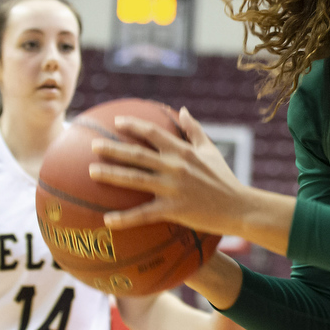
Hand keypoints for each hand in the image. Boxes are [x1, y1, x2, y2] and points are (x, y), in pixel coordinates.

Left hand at [89, 107, 246, 234]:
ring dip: (111, 175)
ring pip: (135, 180)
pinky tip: (107, 220)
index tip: (116, 122)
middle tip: (93, 145)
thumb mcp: (211, 150)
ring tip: (91, 172)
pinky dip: (125, 218)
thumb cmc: (224, 178)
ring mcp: (173, 188)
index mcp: (183, 151)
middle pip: (138, 155)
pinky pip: (144, 214)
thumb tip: (182, 110)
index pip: (153, 133)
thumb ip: (194, 130)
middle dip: (113, 149)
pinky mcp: (173, 209)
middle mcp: (175, 167)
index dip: (133, 126)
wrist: (238, 207)